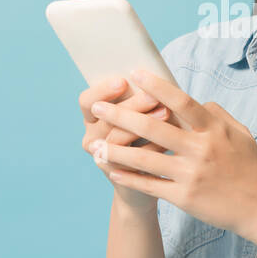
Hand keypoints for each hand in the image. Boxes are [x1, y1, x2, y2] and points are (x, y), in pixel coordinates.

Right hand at [78, 75, 175, 212]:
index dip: (102, 90)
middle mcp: (92, 137)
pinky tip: (169, 139)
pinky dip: (151, 148)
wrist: (145, 182)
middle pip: (104, 118)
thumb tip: (158, 75)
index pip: (86, 101)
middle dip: (131, 105)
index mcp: (93, 117)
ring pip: (116, 139)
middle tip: (153, 96)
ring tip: (165, 112)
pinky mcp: (118, 174)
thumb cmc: (144, 135)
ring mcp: (102, 157)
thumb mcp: (139, 112)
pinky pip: (131, 161)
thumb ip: (141, 96)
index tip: (123, 81)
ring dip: (142, 124)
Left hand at [87, 68, 256, 244]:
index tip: (134, 73)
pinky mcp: (184, 198)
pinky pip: (150, 185)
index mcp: (214, 130)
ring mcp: (191, 174)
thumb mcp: (241, 134)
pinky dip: (128, 177)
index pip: (181, 102)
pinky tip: (111, 170)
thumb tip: (196, 100)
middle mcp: (201, 149)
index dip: (156, 86)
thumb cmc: (251, 168)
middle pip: (154, 127)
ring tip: (94, 143)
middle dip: (121, 115)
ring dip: (115, 149)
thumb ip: (217, 115)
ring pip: (145, 158)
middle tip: (97, 106)